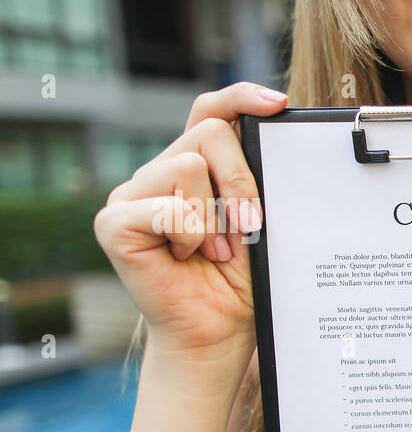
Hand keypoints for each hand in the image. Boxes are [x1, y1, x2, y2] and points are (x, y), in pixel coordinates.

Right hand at [93, 82, 288, 368]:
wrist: (219, 333)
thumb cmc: (242, 282)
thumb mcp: (259, 220)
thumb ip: (255, 178)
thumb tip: (276, 130)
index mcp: (191, 168)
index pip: (209, 111)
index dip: (239, 97)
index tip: (276, 104)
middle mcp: (157, 174)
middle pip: (209, 134)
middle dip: (241, 180)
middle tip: (248, 226)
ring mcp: (131, 196)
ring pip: (187, 165)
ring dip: (214, 217)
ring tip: (214, 251)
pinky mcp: (114, 222)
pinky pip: (167, 206)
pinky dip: (190, 234)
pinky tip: (187, 258)